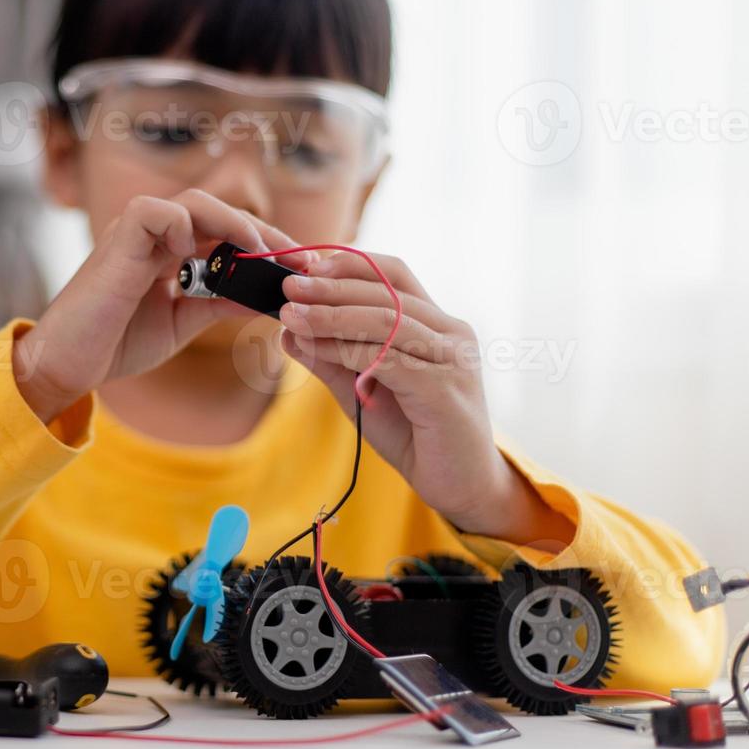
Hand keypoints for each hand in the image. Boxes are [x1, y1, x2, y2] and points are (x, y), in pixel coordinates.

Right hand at [13, 189, 311, 421]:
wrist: (67, 366)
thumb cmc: (114, 344)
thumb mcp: (181, 323)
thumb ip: (217, 304)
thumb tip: (264, 296)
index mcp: (165, 251)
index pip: (223, 230)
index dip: (261, 241)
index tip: (296, 263)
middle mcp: (151, 236)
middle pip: (216, 209)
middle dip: (260, 231)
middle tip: (294, 257)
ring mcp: (132, 235)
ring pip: (192, 202)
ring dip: (232, 223)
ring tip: (257, 253)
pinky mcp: (116, 242)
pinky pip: (153, 211)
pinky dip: (180, 226)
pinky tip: (194, 256)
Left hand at [277, 253, 575, 546]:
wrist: (461, 486)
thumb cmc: (417, 435)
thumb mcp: (362, 391)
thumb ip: (331, 360)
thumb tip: (287, 331)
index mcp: (437, 324)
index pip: (394, 274)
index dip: (349, 263)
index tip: (303, 263)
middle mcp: (451, 333)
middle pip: (386, 293)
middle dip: (331, 287)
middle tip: (287, 285)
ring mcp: (453, 359)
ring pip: (386, 321)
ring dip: (332, 315)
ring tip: (291, 314)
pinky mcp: (445, 388)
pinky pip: (388, 359)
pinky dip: (346, 350)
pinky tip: (315, 347)